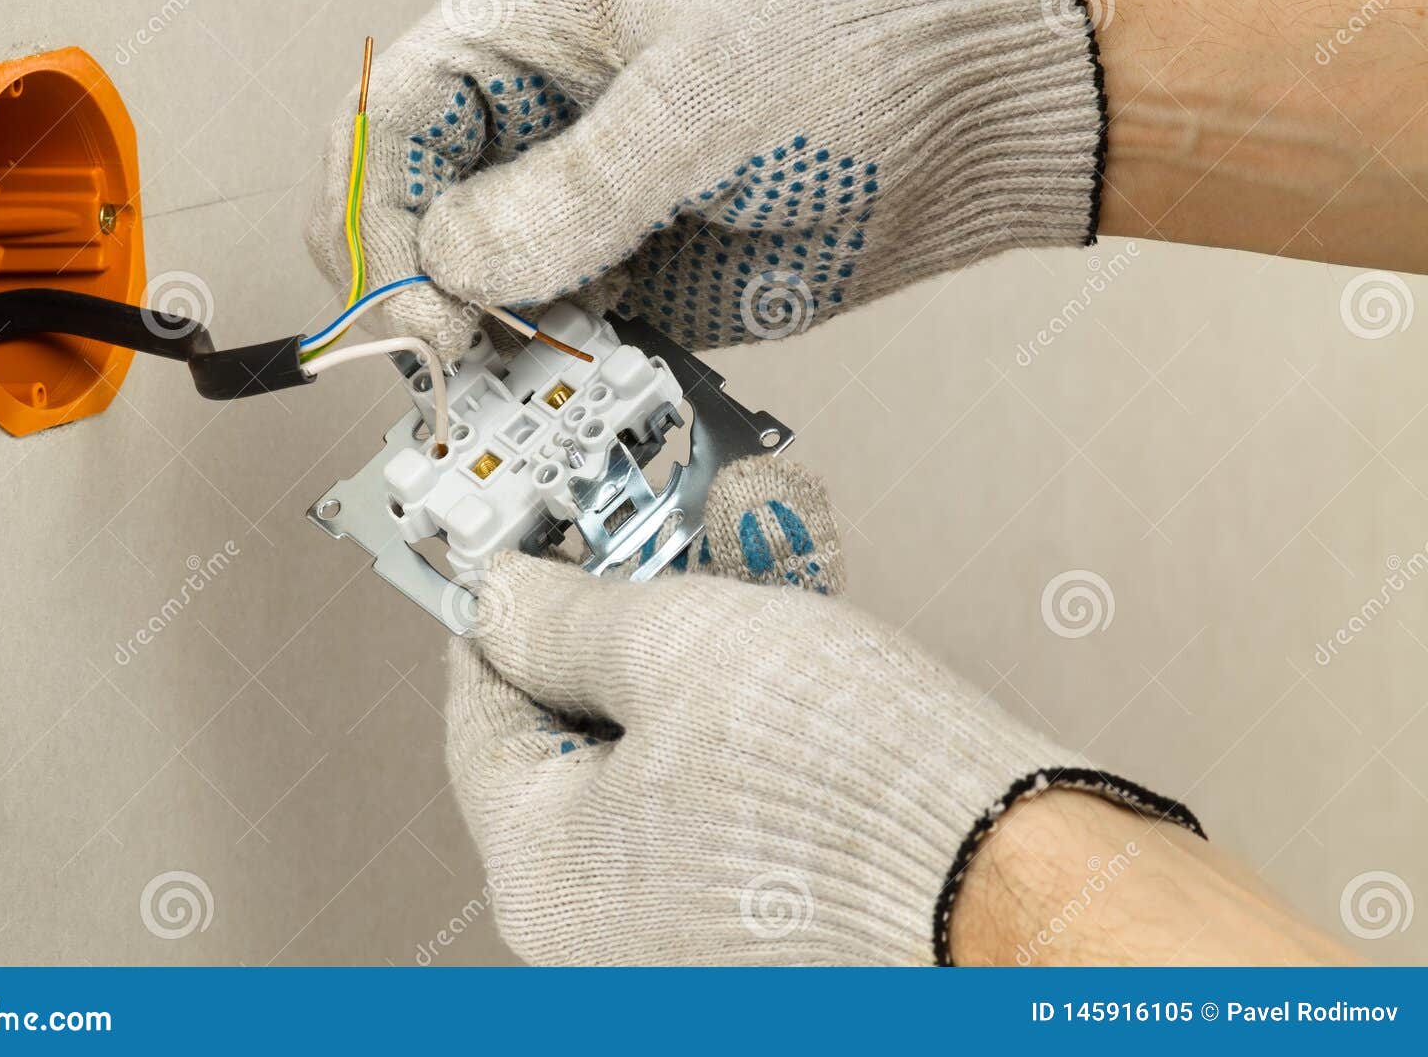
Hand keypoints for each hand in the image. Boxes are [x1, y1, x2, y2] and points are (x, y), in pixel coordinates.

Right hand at [307, 0, 1103, 356]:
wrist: (972, 112)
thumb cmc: (856, 44)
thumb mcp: (705, 100)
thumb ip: (575, 191)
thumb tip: (458, 266)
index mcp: (523, 25)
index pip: (389, 120)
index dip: (379, 215)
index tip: (418, 307)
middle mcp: (532, 118)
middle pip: (412, 213)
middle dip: (418, 290)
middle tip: (458, 358)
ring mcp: (577, 204)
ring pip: (471, 289)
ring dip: (484, 345)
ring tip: (528, 376)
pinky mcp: (628, 277)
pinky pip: (552, 334)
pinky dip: (550, 370)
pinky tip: (584, 379)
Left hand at [443, 461, 1197, 964]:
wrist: (1015, 886)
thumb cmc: (856, 786)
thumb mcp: (681, 648)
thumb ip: (565, 619)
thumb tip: (501, 597)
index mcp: (545, 872)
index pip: (477, 715)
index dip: (499, 613)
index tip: (524, 553)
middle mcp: (596, 929)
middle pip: (566, 742)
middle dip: (611, 634)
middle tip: (647, 555)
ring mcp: (676, 939)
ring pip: (648, 768)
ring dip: (683, 673)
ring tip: (735, 591)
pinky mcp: (753, 933)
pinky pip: (708, 808)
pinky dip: (730, 732)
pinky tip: (778, 664)